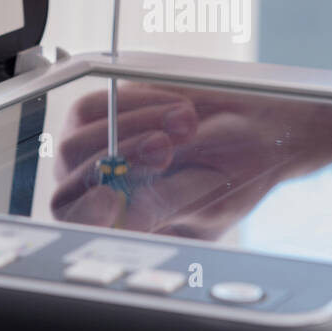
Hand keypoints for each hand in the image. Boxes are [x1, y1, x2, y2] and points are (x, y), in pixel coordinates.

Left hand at [49, 85, 331, 236]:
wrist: (261, 129)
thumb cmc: (238, 174)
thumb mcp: (212, 200)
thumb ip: (165, 203)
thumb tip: (126, 213)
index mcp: (125, 227)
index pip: (78, 227)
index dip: (84, 215)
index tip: (109, 199)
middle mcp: (101, 191)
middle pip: (70, 179)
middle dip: (121, 158)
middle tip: (166, 147)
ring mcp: (96, 150)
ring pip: (79, 138)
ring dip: (133, 126)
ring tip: (186, 122)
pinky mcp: (104, 112)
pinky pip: (97, 105)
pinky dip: (137, 103)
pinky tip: (176, 107)